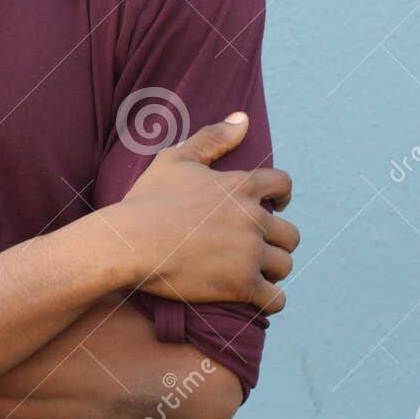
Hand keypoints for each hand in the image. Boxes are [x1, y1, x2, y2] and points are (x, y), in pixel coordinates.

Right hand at [108, 112, 297, 313]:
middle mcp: (253, 219)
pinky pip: (276, 299)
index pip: (283, 185)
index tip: (277, 206)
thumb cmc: (147, 200)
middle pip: (289, 234)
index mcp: (241, 186)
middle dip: (276, 241)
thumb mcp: (175, 160)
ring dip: (272, 270)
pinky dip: (270, 300)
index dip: (282, 196)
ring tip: (253, 272)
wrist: (130, 243)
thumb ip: (212, 138)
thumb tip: (243, 118)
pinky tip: (258, 298)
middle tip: (256, 247)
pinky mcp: (242, 285)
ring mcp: (250, 254)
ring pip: (284, 265)